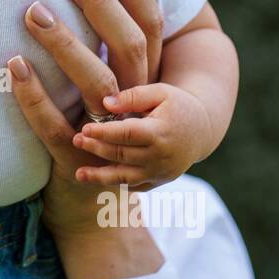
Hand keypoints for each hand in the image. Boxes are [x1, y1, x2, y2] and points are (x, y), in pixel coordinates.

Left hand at [9, 0, 165, 241]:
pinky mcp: (75, 156)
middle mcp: (133, 99)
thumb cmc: (96, 126)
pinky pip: (53, 123)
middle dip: (97, 0)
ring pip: (94, 81)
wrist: (96, 206)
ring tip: (30, 10)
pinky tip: (10, 65)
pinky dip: (31, 95)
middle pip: (126, 40)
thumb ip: (103, 38)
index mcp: (147, 75)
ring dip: (63, 43)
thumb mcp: (109, 80)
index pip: (149, 17)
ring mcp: (107, 129)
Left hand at [73, 83, 215, 188]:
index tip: (84, 129)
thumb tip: (105, 102)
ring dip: (100, 177)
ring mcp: (161, 172)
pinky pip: (134, 187)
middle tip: (76, 141)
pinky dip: (116, 184)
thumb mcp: (160, 92)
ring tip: (78, 174)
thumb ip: (133, 96)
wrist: (202, 129)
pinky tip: (97, 180)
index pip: (127, 134)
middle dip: (97, 149)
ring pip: (126, 178)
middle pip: (122, 155)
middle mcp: (161, 157)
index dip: (104, 133)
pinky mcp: (159, 181)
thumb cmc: (177, 105)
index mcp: (161, 132)